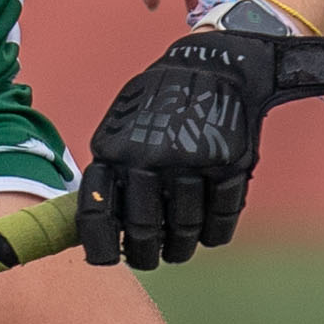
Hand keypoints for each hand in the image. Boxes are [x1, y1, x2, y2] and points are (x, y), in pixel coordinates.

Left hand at [78, 26, 323, 267]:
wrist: (212, 64)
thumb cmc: (159, 105)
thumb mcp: (120, 129)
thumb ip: (110, 174)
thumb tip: (93, 231)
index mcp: (116, 152)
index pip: (97, 213)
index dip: (101, 246)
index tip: (109, 259)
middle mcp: (151, 159)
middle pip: (145, 232)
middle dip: (146, 254)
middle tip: (150, 257)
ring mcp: (192, 163)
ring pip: (186, 232)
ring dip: (182, 247)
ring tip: (179, 246)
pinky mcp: (230, 164)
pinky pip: (221, 221)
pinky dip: (215, 233)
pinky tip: (208, 233)